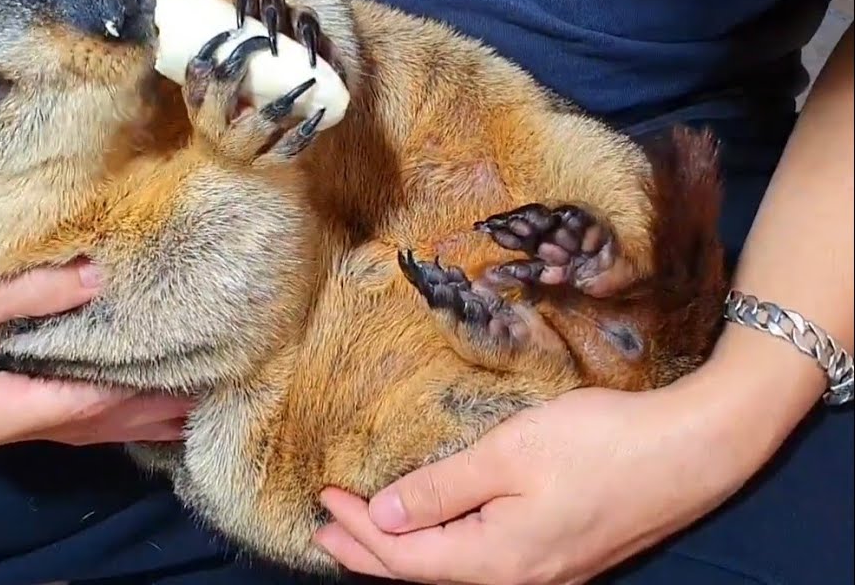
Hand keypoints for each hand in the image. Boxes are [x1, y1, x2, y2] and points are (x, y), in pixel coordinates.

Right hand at [0, 236, 193, 449]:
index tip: (184, 388)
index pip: (82, 408)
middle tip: (195, 411)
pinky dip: (85, 401)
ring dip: (116, 415)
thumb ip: (37, 290)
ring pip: (65, 421)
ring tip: (167, 412)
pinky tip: (108, 391)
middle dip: (138, 419)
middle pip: (82, 428)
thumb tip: (102, 276)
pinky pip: (47, 404)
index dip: (135, 397)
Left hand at [313, 384, 779, 584]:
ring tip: (366, 538)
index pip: (404, 556)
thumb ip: (441, 490)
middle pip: (426, 574)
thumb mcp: (508, 454)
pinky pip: (484, 564)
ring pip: (455, 572)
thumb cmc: (601, 443)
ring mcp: (546, 574)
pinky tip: (435, 534)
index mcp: (498, 560)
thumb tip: (382, 518)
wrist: (692, 449)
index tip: (322, 499)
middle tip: (324, 532)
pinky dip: (443, 550)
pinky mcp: (565, 557)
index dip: (357, 532)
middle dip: (370, 552)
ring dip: (405, 554)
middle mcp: (520, 580)